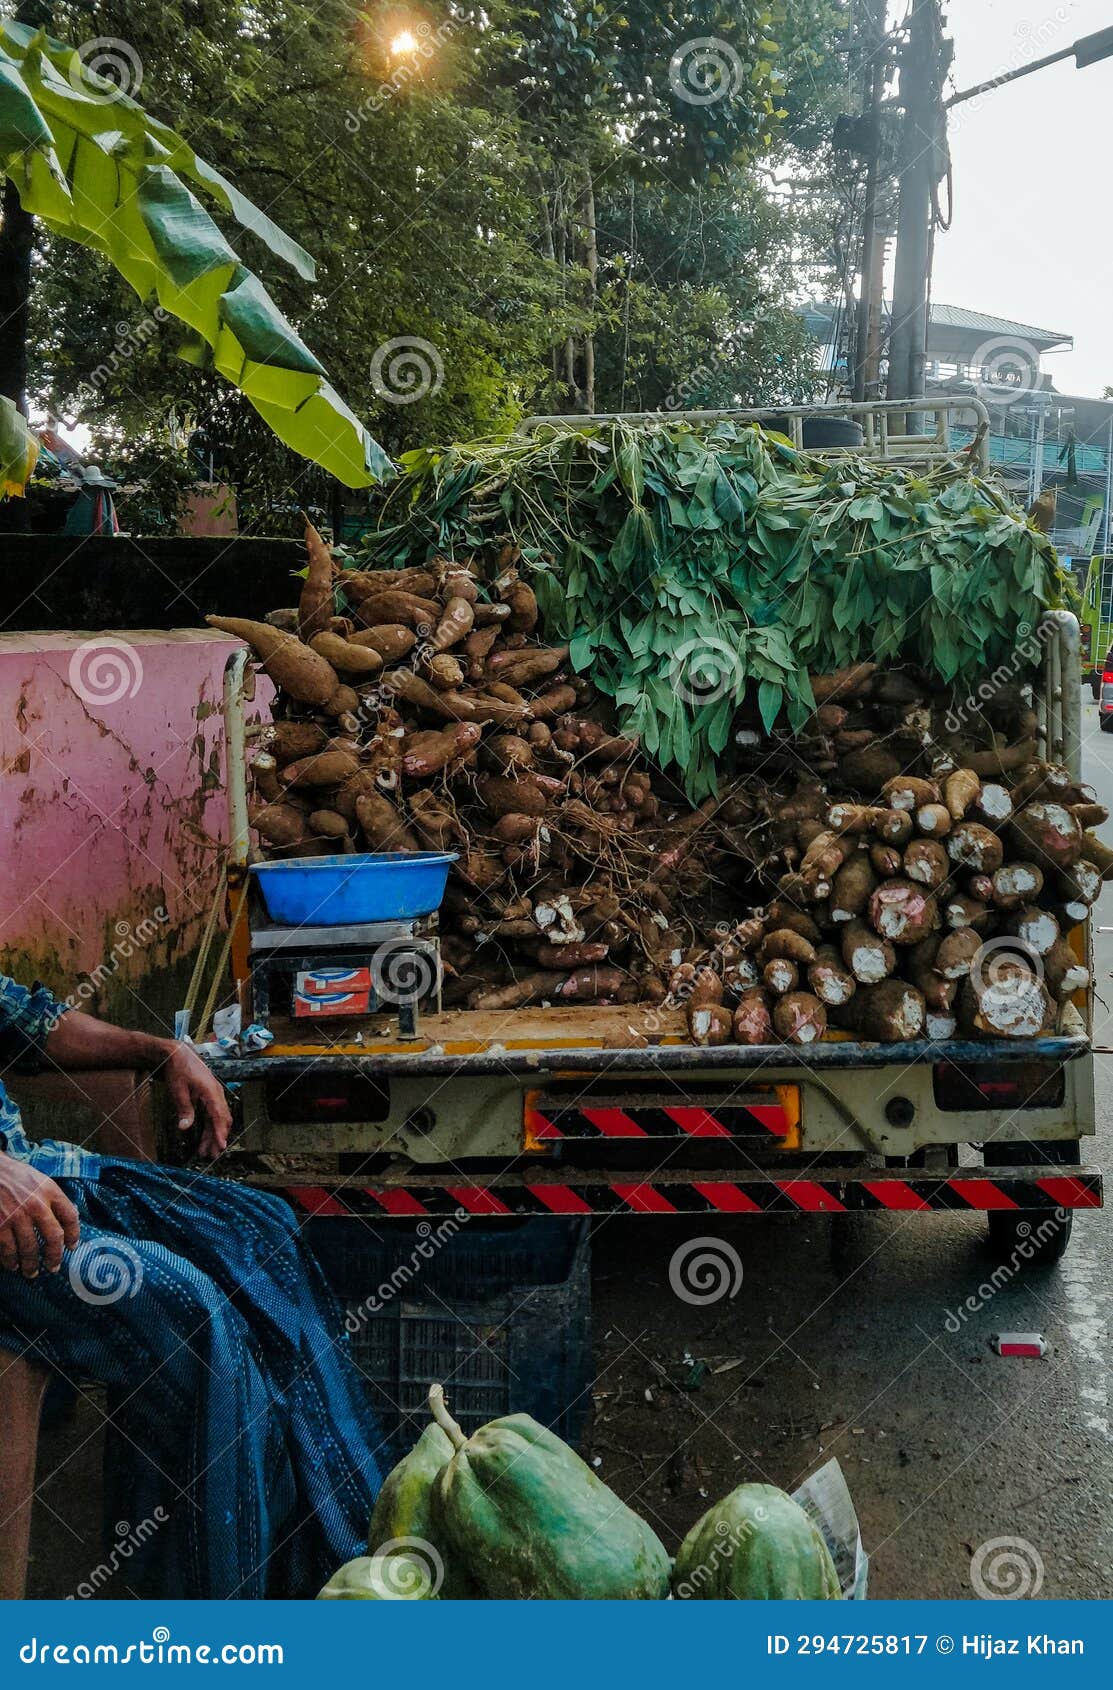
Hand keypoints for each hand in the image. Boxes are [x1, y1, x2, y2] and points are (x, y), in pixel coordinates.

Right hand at [0, 1153, 79, 1276]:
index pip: (70, 1216)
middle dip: (54, 1256)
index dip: (74, 1234)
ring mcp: (16, 1216)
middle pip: (53, 1237)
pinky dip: (10, 1260)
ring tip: (31, 1272)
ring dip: (31, 1264)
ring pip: (29, 1248)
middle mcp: (35, 1204)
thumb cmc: (14, 1175)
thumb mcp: (39, 1179)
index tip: (72, 1247)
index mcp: (49, 1191)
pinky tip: (12, 1265)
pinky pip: (7, 1249)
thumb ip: (52, 1197)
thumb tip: (68, 1217)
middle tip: (53, 1267)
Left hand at [162, 1043, 232, 1157]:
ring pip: (218, 1118)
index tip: (221, 1146)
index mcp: (211, 1091)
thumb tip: (185, 1127)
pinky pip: (212, 1114)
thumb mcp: (178, 1090)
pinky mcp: (209, 1096)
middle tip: (212, 1154)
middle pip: (222, 1119)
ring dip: (213, 1134)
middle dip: (218, 1137)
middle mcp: (216, 1093)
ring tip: (206, 1151)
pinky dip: (209, 1127)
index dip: (220, 1132)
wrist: (178, 1053)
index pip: (219, 1115)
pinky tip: (204, 1138)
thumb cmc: (178, 1069)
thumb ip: (184, 1109)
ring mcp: (214, 1094)